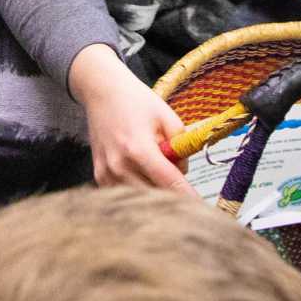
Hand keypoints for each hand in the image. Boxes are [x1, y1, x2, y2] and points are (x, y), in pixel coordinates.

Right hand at [69, 45, 192, 190]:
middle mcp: (119, 165)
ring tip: (159, 172)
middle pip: (154, 195)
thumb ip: (181, 146)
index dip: (187, 197)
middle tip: (182, 184)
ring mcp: (106, 173)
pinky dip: (138, 188)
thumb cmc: (136, 101)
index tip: (201, 209)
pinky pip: (125, 192)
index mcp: (138, 149)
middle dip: (171, 192)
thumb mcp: (168, 117)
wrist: (102, 92)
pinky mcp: (99, 176)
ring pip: (139, 197)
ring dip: (154, 191)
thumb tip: (183, 172)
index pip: (169, 183)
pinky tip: (143, 173)